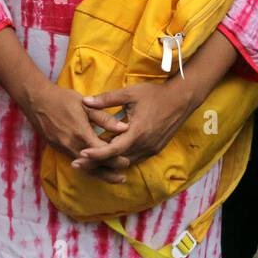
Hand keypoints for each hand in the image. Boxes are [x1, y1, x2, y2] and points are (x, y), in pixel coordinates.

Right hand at [22, 80, 126, 183]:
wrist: (36, 99)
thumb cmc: (62, 99)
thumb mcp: (85, 105)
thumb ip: (104, 118)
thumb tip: (124, 128)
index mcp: (81, 133)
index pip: (103, 152)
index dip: (116, 159)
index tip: (127, 161)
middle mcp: (71, 144)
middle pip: (94, 165)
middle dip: (109, 172)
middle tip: (123, 178)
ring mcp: (62, 147)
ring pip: (83, 166)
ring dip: (98, 173)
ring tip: (112, 178)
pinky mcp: (56, 147)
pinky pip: (74, 160)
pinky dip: (86, 166)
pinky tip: (94, 167)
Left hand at [75, 82, 197, 171]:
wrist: (181, 100)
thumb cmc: (154, 94)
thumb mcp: (129, 93)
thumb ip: (106, 99)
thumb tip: (85, 101)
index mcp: (138, 132)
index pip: (114, 149)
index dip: (97, 153)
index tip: (81, 154)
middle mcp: (145, 144)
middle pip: (117, 159)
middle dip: (97, 162)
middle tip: (76, 163)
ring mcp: (151, 149)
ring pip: (126, 161)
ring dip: (108, 163)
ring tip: (87, 163)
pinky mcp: (154, 149)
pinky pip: (134, 158)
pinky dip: (120, 159)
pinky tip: (107, 157)